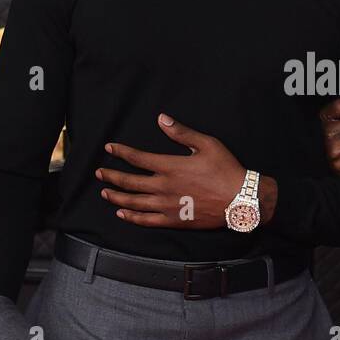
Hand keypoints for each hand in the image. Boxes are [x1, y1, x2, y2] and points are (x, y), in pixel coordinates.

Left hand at [95, 113, 245, 227]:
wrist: (240, 200)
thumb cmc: (226, 170)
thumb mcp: (207, 144)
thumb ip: (182, 133)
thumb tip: (162, 119)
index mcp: (170, 166)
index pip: (138, 158)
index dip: (121, 152)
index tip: (109, 148)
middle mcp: (164, 186)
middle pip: (129, 181)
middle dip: (111, 175)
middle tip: (99, 172)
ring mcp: (167, 205)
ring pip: (133, 202)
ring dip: (116, 196)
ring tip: (104, 192)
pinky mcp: (173, 220)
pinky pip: (146, 220)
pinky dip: (131, 217)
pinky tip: (122, 213)